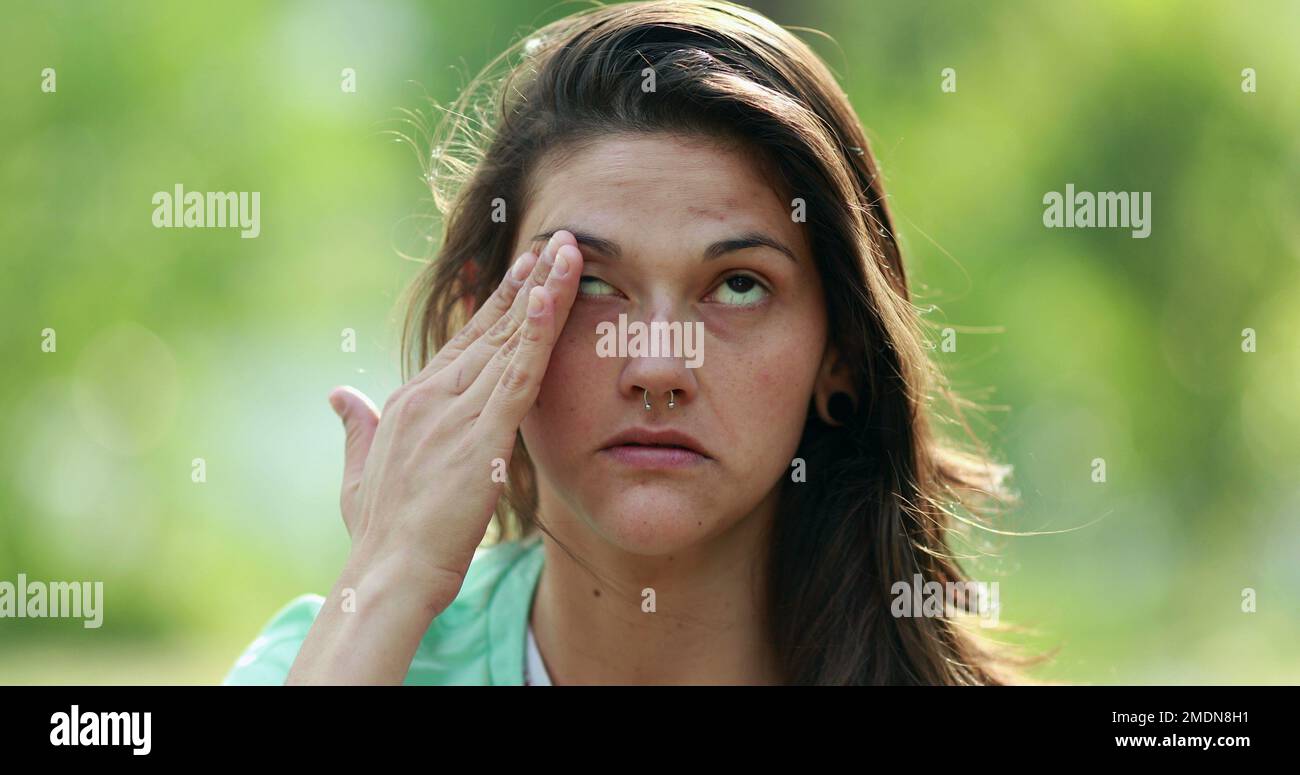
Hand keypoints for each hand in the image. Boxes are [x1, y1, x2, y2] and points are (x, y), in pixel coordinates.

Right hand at [327, 230, 582, 608]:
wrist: (387, 573)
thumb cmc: (378, 533)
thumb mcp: (359, 471)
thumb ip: (356, 428)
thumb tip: (339, 395)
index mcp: (409, 400)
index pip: (463, 341)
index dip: (495, 304)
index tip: (520, 272)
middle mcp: (432, 394)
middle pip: (491, 329)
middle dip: (526, 283)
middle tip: (555, 243)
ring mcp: (457, 411)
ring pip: (510, 341)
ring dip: (543, 293)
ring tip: (568, 252)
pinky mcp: (484, 436)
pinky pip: (519, 376)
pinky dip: (537, 336)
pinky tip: (554, 300)